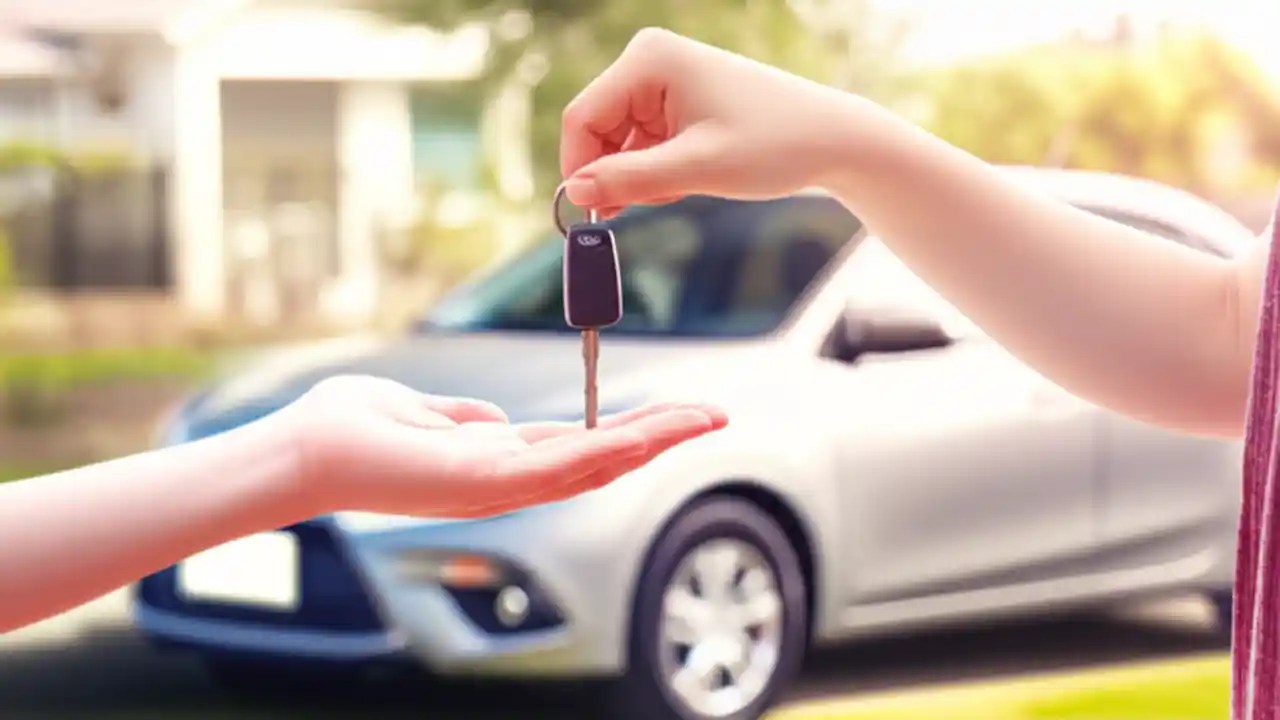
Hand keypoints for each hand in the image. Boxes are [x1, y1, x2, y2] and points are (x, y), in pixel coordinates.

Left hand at [279, 376, 726, 517]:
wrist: (302, 449)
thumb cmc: (351, 427)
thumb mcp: (421, 411)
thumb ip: (461, 417)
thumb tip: (490, 419)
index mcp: (496, 459)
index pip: (579, 445)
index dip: (632, 431)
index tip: (677, 412)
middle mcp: (505, 480)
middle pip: (599, 458)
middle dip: (660, 437)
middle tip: (715, 415)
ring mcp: (494, 486)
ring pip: (589, 465)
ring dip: (648, 443)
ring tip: (700, 420)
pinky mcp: (477, 482)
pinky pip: (551, 469)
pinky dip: (600, 453)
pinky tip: (639, 439)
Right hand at [560, 27, 866, 214]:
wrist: (831, 140)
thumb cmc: (773, 145)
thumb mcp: (697, 169)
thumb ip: (630, 180)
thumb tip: (574, 192)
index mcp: (649, 59)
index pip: (582, 118)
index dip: (578, 169)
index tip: (590, 215)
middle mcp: (649, 61)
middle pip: (596, 132)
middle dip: (616, 175)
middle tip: (643, 207)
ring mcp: (662, 82)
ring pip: (618, 145)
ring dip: (640, 179)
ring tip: (684, 188)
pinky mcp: (675, 104)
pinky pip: (641, 146)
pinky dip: (656, 173)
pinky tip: (688, 182)